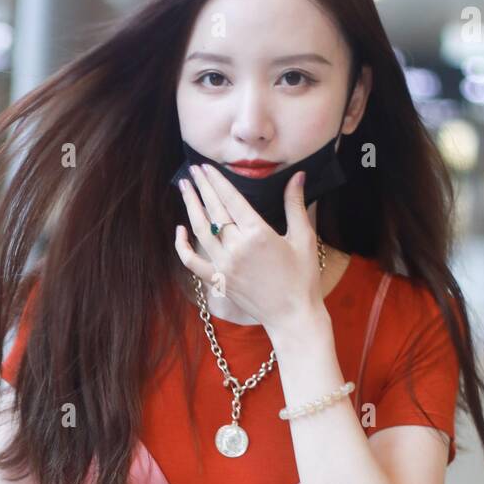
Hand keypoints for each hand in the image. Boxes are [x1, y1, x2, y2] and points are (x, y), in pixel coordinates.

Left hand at [174, 163, 326, 333]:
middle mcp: (237, 247)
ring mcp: (225, 266)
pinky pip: (193, 262)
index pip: (230, 198)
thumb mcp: (303, 238)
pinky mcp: (219, 281)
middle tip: (192, 171)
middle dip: (201, 187)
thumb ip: (295, 204)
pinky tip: (180, 230)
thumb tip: (298, 175)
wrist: (293, 316)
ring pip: (200, 230)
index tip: (206, 167)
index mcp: (258, 233)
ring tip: (184, 188)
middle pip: (213, 210)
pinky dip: (183, 246)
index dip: (216, 180)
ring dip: (190, 207)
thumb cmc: (303, 278)